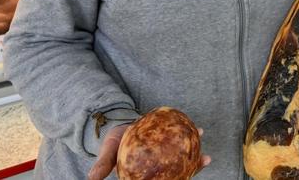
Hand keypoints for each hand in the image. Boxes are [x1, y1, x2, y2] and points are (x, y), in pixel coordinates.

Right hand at [88, 126, 210, 179]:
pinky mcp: (170, 144)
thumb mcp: (107, 152)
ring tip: (207, 156)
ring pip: (183, 160)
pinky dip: (190, 137)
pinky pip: (182, 141)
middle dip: (191, 173)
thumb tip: (91, 179)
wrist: (118, 125)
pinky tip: (200, 131)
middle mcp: (159, 169)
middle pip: (177, 174)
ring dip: (196, 159)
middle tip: (203, 163)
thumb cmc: (113, 142)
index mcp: (146, 176)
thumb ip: (102, 165)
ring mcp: (166, 157)